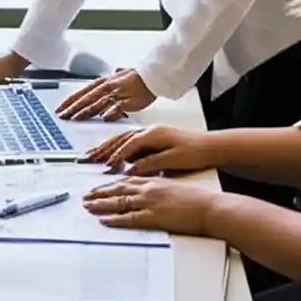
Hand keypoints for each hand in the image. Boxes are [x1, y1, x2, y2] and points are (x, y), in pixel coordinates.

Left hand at [56, 68, 155, 120]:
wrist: (152, 76)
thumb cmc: (136, 78)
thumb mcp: (116, 79)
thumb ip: (106, 85)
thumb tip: (98, 87)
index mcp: (102, 83)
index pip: (81, 92)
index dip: (69, 101)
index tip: (59, 109)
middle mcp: (106, 88)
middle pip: (86, 99)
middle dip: (72, 108)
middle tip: (62, 116)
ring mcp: (117, 94)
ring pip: (98, 103)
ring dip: (86, 111)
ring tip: (76, 118)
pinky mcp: (129, 101)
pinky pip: (119, 106)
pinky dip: (112, 112)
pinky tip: (105, 117)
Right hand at [82, 124, 215, 175]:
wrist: (212, 146)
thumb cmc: (195, 152)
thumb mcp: (173, 160)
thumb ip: (150, 163)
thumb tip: (132, 169)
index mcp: (154, 134)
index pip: (128, 145)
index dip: (116, 155)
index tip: (106, 165)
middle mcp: (150, 131)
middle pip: (121, 138)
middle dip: (104, 148)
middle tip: (89, 158)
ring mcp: (152, 134)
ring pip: (124, 138)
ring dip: (108, 146)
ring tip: (94, 155)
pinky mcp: (155, 138)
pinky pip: (131, 141)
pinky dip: (119, 147)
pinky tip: (114, 153)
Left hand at [82, 177, 218, 235]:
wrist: (210, 207)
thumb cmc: (198, 200)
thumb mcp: (175, 188)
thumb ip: (160, 189)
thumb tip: (152, 194)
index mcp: (154, 181)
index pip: (126, 181)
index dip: (110, 184)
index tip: (99, 186)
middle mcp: (148, 189)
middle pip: (118, 189)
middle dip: (100, 193)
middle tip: (86, 196)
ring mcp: (150, 202)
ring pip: (119, 202)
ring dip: (101, 204)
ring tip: (87, 206)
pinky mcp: (154, 216)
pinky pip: (129, 218)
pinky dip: (114, 218)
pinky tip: (103, 219)